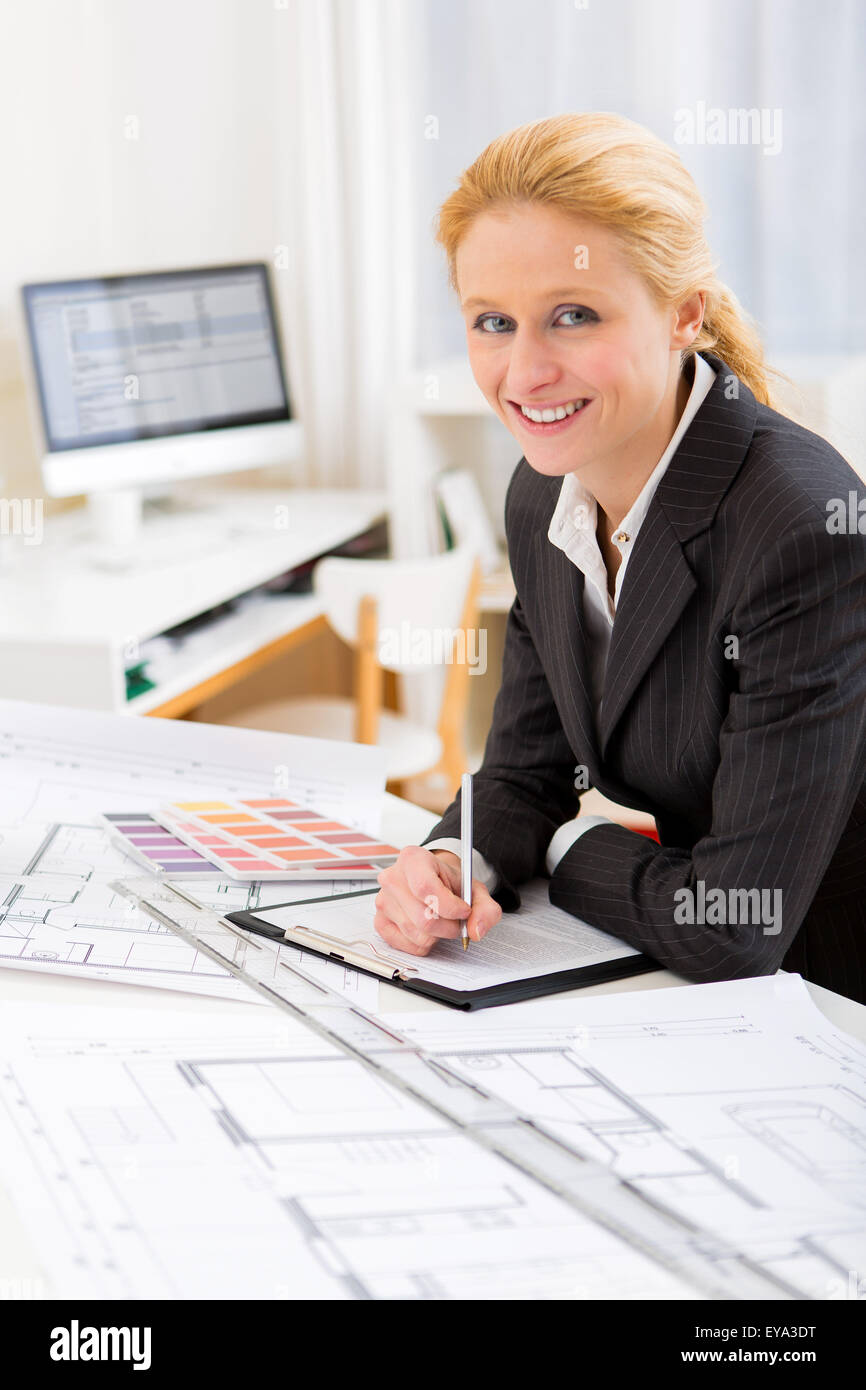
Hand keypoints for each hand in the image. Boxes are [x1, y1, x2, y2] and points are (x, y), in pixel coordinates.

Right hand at [374, 846, 502, 956]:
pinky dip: (421, 944)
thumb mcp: (474, 890)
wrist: (435, 883)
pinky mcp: (379, 921)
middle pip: (423, 918)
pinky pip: (405, 945)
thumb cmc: (449, 884)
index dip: (450, 907)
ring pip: (416, 934)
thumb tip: (476, 929)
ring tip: (440, 922)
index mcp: (413, 859)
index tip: (464, 911)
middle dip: (448, 927)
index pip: (425, 888)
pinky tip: (426, 930)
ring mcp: (383, 900)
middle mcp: (392, 877)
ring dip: (436, 936)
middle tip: (455, 921)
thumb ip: (485, 909)